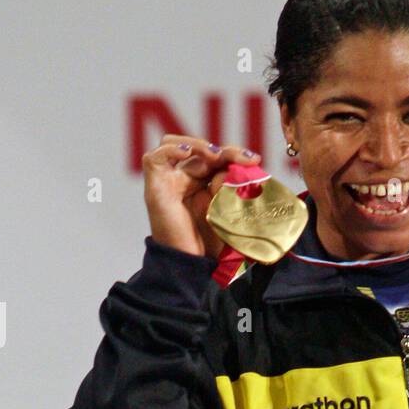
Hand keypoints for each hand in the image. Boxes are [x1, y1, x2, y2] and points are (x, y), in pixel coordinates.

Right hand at [142, 135, 261, 257]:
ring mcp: (167, 182)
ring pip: (172, 144)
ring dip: (197, 145)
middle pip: (197, 148)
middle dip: (222, 149)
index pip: (213, 155)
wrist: (192, 264)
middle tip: (242, 158)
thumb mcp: (229, 210)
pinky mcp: (155, 188)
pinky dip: (171, 151)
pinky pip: (155, 159)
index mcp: (199, 182)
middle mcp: (181, 178)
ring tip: (216, 156)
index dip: (233, 153)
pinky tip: (188, 154)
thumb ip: (234, 187)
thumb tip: (245, 165)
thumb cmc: (210, 244)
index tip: (253, 159)